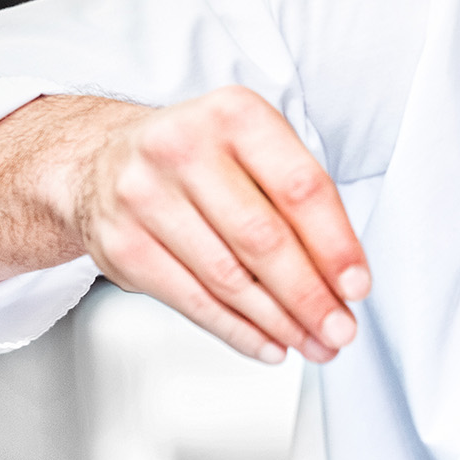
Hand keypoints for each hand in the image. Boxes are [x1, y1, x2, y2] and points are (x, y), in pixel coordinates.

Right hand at [71, 86, 367, 363]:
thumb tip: (341, 279)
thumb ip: (297, 201)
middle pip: (263, 239)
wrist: (103, 161)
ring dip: (280, 322)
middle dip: (310, 297)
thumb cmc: (197, 159)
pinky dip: (239, 331)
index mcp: (233, 116)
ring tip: (313, 342)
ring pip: (229, 279)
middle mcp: (183, 149)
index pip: (300, 188)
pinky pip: (194, 302)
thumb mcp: (250, 150)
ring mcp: (145, 198)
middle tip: (340, 330)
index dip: (335, 246)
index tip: (356, 287)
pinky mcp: (123, 246)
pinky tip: (270, 343)